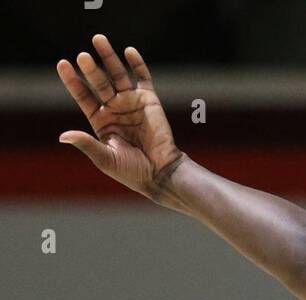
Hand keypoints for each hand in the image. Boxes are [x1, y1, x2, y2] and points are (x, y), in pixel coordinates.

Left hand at [56, 35, 183, 201]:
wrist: (162, 173)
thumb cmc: (133, 171)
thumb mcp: (105, 158)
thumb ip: (86, 144)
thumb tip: (63, 136)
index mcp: (100, 121)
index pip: (82, 96)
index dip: (72, 81)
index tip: (63, 64)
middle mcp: (114, 108)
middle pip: (99, 82)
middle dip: (90, 69)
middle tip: (83, 57)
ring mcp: (132, 102)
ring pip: (117, 75)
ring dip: (108, 58)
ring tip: (98, 40)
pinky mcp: (150, 101)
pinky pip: (142, 78)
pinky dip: (137, 64)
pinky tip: (129, 51)